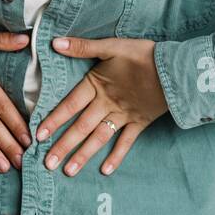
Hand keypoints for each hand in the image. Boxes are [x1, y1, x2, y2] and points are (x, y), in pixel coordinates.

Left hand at [35, 35, 168, 176]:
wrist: (176, 68)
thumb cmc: (143, 55)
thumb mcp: (112, 46)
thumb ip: (83, 47)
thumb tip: (54, 43)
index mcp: (97, 85)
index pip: (70, 105)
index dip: (54, 120)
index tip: (39, 136)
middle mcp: (107, 104)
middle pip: (82, 127)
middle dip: (64, 146)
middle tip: (48, 163)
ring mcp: (124, 116)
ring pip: (99, 138)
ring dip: (83, 155)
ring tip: (68, 171)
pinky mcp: (140, 122)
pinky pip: (126, 142)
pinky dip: (116, 156)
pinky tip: (105, 171)